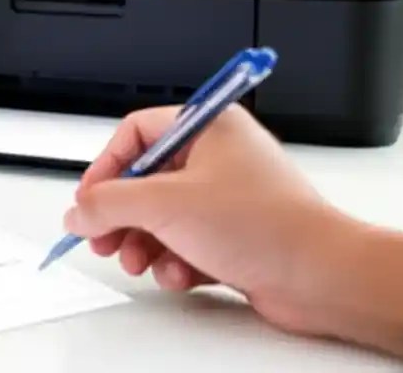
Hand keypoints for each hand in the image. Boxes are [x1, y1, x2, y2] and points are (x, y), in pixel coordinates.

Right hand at [64, 104, 355, 336]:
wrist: (323, 276)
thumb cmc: (267, 225)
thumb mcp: (166, 205)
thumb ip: (109, 205)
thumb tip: (79, 211)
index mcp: (209, 126)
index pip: (136, 133)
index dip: (106, 167)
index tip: (90, 200)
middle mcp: (219, 156)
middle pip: (144, 180)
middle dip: (122, 216)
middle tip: (103, 238)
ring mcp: (227, 197)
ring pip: (162, 217)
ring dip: (144, 243)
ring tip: (139, 262)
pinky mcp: (235, 235)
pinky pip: (185, 243)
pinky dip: (175, 261)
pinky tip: (179, 274)